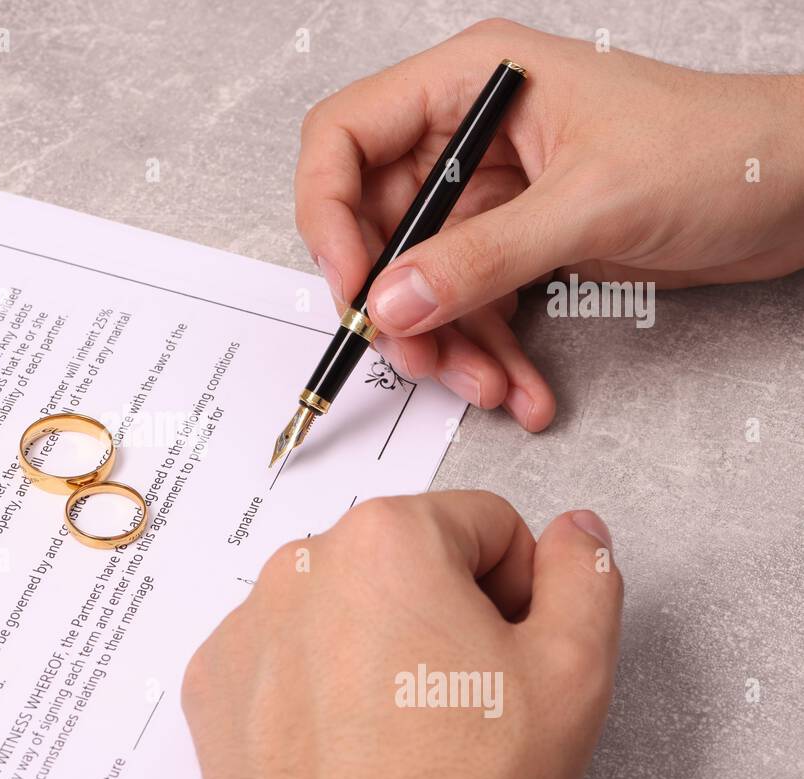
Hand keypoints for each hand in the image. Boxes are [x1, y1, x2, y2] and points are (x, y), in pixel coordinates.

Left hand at [181, 491, 622, 778]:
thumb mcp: (571, 675)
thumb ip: (587, 576)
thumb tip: (579, 534)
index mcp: (386, 541)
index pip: (484, 522)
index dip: (520, 586)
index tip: (512, 642)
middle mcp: (302, 568)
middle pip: (406, 559)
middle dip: (446, 612)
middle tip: (466, 695)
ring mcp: (248, 626)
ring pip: (343, 605)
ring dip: (379, 645)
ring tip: (406, 727)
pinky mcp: (215, 681)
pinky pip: (285, 652)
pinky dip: (318, 683)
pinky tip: (350, 741)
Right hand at [295, 18, 803, 429]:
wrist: (801, 190)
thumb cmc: (723, 151)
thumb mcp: (591, 202)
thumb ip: (482, 257)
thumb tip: (392, 302)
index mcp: (471, 84)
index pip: (345, 136)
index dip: (327, 213)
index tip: (351, 284)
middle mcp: (469, 136)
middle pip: (377, 225)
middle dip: (394, 302)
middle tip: (417, 354)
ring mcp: (492, 194)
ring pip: (422, 280)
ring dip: (446, 344)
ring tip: (486, 385)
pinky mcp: (518, 243)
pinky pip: (472, 305)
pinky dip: (488, 353)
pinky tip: (520, 388)